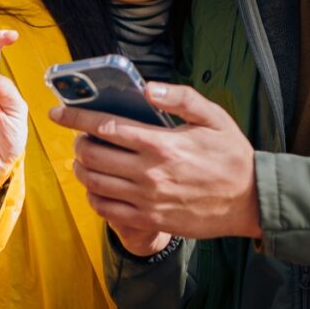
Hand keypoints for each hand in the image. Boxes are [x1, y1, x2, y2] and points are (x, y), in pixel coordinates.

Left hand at [53, 82, 261, 241]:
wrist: (251, 201)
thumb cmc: (232, 157)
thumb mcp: (213, 117)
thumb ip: (180, 98)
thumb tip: (146, 88)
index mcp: (161, 144)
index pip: (105, 127)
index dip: (75, 118)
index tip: (58, 112)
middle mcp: (149, 173)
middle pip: (91, 156)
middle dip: (78, 144)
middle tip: (80, 138)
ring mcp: (147, 200)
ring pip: (94, 184)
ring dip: (82, 170)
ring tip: (86, 161)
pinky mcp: (150, 220)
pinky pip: (107, 211)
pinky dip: (94, 197)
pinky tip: (99, 188)